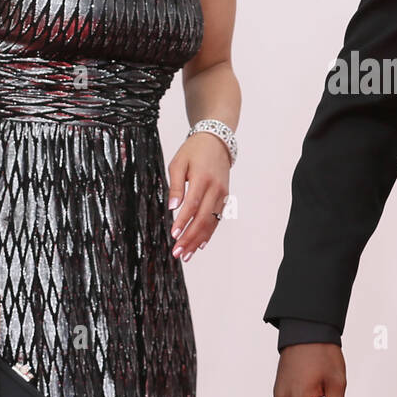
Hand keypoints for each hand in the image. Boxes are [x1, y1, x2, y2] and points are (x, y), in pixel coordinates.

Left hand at [166, 131, 230, 260]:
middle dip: (189, 238)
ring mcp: (222, 194)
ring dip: (198, 240)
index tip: (174, 235)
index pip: (192, 205)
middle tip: (178, 253)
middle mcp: (215, 189)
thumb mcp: (178, 163)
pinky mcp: (224, 198)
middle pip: (203, 219)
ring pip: (211, 222)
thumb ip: (175, 185)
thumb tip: (172, 207)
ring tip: (186, 255)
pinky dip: (208, 233)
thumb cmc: (194, 151)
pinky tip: (199, 245)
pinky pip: (217, 219)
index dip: (183, 222)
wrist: (216, 141)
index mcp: (203, 179)